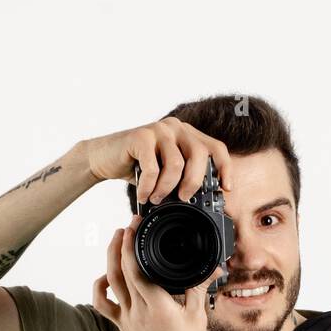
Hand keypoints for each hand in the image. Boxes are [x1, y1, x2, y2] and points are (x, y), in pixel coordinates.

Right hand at [81, 117, 233, 203]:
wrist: (103, 157)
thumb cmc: (137, 167)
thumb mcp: (165, 171)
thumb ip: (183, 177)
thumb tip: (204, 202)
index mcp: (187, 134)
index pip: (216, 147)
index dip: (225, 168)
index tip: (226, 189)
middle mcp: (176, 127)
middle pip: (200, 155)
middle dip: (195, 182)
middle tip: (184, 199)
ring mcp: (159, 129)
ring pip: (176, 163)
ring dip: (167, 188)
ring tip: (157, 199)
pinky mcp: (141, 136)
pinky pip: (153, 167)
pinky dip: (149, 186)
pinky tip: (144, 195)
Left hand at [92, 214, 225, 330]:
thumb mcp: (198, 317)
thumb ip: (200, 288)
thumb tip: (213, 267)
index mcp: (157, 305)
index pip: (137, 267)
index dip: (132, 243)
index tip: (135, 226)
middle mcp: (137, 310)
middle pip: (120, 270)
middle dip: (120, 244)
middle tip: (127, 226)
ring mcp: (126, 318)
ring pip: (109, 283)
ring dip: (109, 259)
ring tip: (115, 241)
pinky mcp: (121, 326)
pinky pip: (103, 305)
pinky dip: (100, 288)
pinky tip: (105, 277)